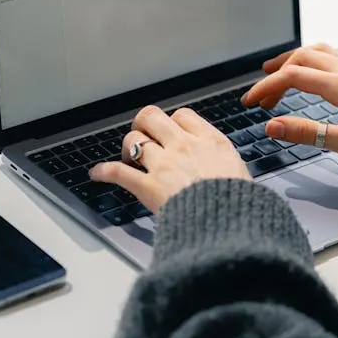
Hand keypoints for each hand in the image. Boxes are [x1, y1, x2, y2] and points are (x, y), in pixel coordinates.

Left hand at [90, 106, 250, 213]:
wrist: (227, 221)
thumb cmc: (238, 202)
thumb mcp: (240, 171)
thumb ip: (222, 161)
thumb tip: (220, 164)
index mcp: (209, 141)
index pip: (183, 116)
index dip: (173, 121)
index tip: (172, 130)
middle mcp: (183, 146)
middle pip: (152, 117)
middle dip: (144, 123)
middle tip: (143, 133)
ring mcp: (163, 164)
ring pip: (134, 140)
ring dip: (128, 147)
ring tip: (128, 157)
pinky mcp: (147, 186)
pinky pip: (117, 172)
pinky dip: (103, 172)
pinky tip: (97, 174)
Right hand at [242, 43, 337, 175]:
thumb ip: (307, 133)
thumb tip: (273, 126)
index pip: (293, 77)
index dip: (267, 88)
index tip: (251, 102)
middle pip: (303, 57)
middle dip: (277, 73)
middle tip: (262, 95)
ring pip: (320, 52)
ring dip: (295, 61)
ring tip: (279, 76)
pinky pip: (336, 56)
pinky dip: (316, 60)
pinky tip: (316, 73)